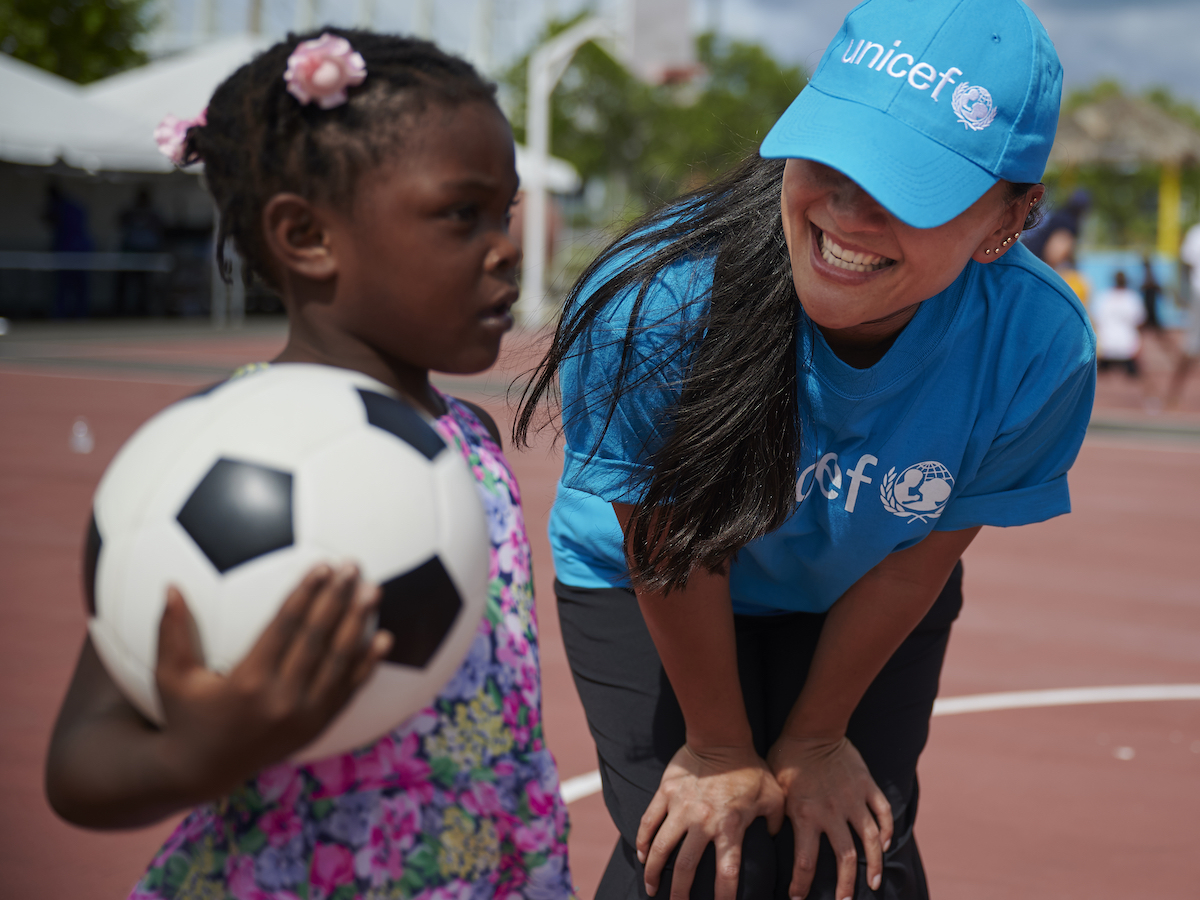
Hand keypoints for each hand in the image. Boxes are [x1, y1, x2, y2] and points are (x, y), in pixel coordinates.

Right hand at [154, 563, 391, 798]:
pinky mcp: (317, 726)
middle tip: (354, 566)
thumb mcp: (171, 677)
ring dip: (358, 624)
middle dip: (338, 600)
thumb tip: (169, 586)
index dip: (306, 595)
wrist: (204, 771)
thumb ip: (171, 632)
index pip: (286, 628)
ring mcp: (305, 716)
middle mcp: (282, 700)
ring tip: (373, 592)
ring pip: (338, 662)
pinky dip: (367, 665)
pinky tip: (384, 639)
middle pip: (318, 640)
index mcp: (248, 682)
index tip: (322, 567)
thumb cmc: (184, 715)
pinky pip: (348, 690)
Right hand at [637, 743, 784, 899]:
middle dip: (680, 893)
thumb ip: (776, 823)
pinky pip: (649, 821)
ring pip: (661, 847)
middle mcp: (702, 822)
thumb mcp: (773, 797)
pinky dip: (642, 841)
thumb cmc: (750, 768)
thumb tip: (776, 841)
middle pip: (685, 867)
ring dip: (653, 871)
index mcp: (730, 827)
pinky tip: (641, 856)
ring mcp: (680, 808)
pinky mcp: (665, 794)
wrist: (721, 738)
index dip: (724, 896)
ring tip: (651, 888)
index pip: (727, 872)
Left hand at [768, 735, 891, 899]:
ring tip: (873, 884)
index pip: (805, 862)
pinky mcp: (866, 786)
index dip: (801, 884)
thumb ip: (778, 815)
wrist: (811, 729)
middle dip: (845, 886)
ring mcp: (853, 800)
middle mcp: (832, 813)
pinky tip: (885, 844)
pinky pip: (882, 812)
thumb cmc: (786, 758)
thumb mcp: (775, 790)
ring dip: (873, 865)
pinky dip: (886, 829)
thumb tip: (773, 837)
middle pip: (845, 859)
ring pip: (870, 840)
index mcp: (805, 815)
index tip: (797, 897)